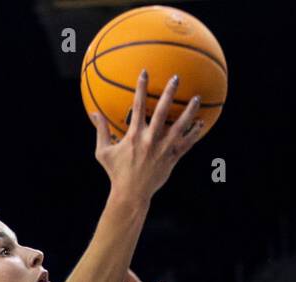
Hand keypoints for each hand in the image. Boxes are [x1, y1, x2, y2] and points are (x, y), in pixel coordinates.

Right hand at [90, 70, 204, 201]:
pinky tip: (201, 123)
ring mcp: (163, 149)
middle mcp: (151, 139)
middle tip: (176, 78)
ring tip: (197, 98)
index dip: (141, 88)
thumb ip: (101, 130)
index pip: (138, 105)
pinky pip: (186, 144)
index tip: (145, 72)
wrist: (131, 194)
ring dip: (189, 112)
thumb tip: (93, 113)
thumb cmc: (116, 173)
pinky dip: (194, 133)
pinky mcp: (172, 159)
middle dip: (169, 93)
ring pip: (180, 127)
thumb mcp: (103, 152)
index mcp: (134, 135)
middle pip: (162, 111)